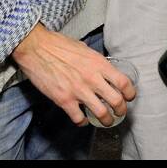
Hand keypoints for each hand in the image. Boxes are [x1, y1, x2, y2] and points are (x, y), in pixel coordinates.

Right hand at [11, 25, 136, 126]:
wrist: (37, 48)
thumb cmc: (60, 45)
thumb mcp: (85, 49)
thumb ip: (95, 61)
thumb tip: (102, 69)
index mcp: (99, 64)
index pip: (123, 82)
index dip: (130, 93)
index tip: (130, 97)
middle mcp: (92, 78)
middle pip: (116, 101)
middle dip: (121, 110)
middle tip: (120, 113)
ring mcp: (78, 90)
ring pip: (100, 113)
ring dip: (106, 120)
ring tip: (106, 121)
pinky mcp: (63, 100)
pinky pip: (78, 118)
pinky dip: (83, 122)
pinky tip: (83, 120)